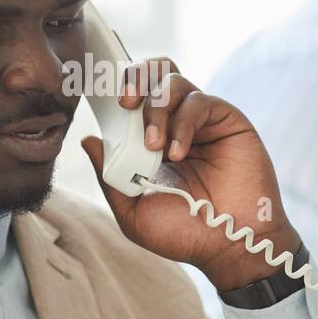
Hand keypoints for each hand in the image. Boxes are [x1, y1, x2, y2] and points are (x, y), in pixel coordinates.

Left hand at [79, 57, 300, 291]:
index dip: (115, 87)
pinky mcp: (227, 120)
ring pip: (172, 79)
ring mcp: (201, 120)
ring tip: (155, 146)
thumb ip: (110, 176)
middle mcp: (175, 123)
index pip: (131, 96)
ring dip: (156, 108)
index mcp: (150, 139)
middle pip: (152, 73)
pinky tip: (179, 152)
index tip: (97, 93)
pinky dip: (183, 122)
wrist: (229, 245)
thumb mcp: (134, 211)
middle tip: (125, 104)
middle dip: (134, 78)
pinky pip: (199, 101)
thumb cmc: (184, 233)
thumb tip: (89, 140)